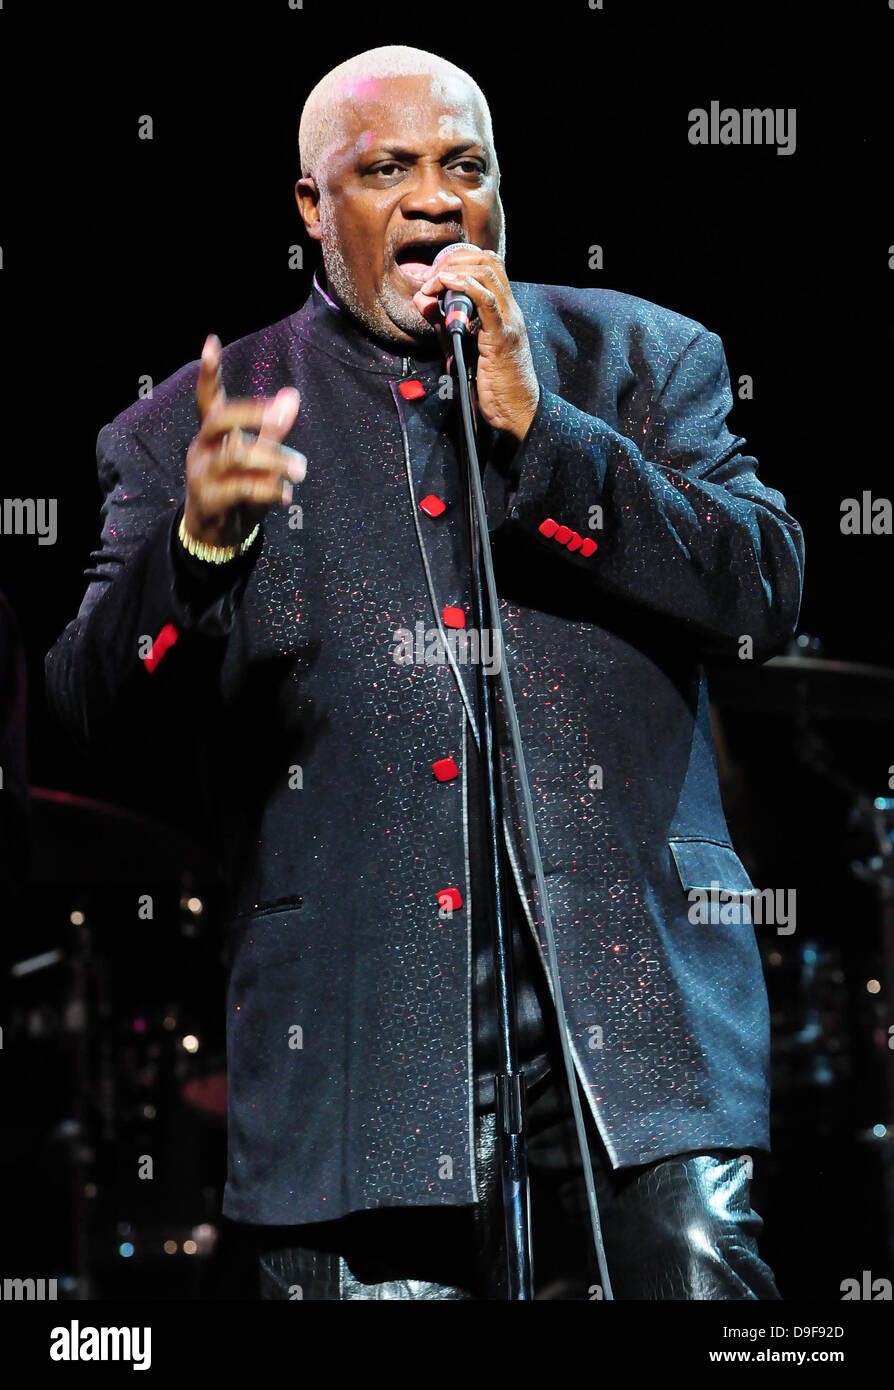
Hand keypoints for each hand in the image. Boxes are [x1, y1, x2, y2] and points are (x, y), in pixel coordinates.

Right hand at [183, 334, 304, 547]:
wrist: (216, 538)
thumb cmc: (238, 491)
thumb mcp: (258, 459)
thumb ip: (273, 430)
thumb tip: (292, 395)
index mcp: (212, 435)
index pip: (208, 399)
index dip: (209, 372)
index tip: (211, 341)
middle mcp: (202, 449)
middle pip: (220, 419)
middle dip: (253, 413)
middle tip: (284, 414)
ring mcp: (201, 475)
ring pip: (236, 456)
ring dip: (273, 460)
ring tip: (300, 470)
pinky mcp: (208, 501)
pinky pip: (240, 489)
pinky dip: (267, 491)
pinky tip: (285, 497)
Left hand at [412, 248, 539, 441]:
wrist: (516, 411)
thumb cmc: (492, 384)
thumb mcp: (461, 347)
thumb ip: (442, 322)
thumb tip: (422, 299)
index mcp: (504, 311)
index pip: (489, 265)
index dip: (460, 258)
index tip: (434, 271)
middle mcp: (510, 310)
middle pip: (488, 261)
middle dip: (454, 259)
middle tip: (429, 274)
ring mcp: (509, 322)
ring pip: (488, 273)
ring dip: (455, 270)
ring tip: (432, 282)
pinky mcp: (502, 338)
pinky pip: (487, 301)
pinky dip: (464, 286)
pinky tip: (446, 284)